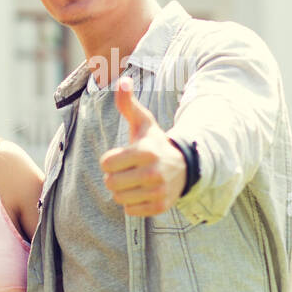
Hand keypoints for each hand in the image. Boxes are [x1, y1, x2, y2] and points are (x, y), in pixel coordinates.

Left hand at [99, 78, 185, 216]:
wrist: (185, 166)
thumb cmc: (156, 143)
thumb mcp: (143, 123)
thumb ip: (129, 104)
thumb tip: (122, 80)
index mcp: (146, 152)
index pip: (106, 164)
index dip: (111, 160)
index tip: (124, 156)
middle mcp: (154, 173)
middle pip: (110, 183)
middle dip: (116, 176)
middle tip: (130, 170)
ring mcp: (159, 191)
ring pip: (119, 198)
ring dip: (124, 190)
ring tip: (137, 180)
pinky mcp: (161, 206)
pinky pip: (130, 211)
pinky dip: (133, 203)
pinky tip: (144, 192)